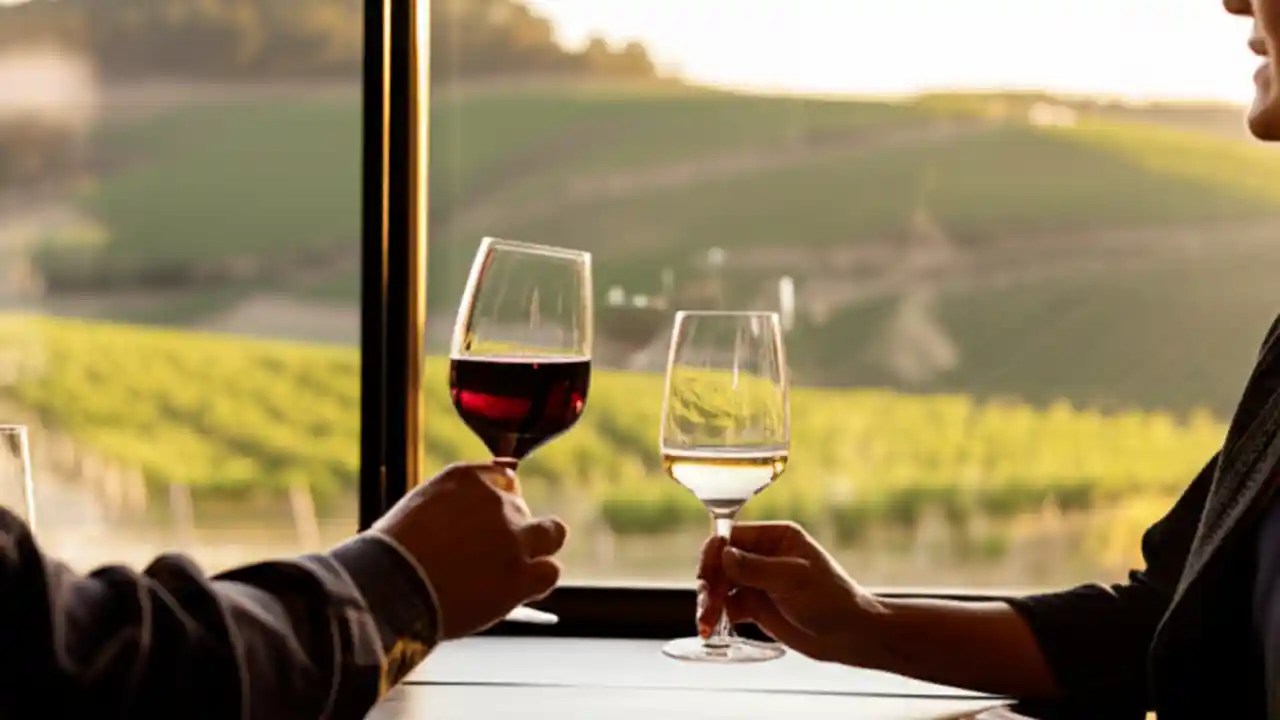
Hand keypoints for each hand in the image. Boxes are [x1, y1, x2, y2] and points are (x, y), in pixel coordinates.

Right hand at [374, 463, 566, 639]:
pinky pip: (549, 571)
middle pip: (521, 509)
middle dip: (509, 530)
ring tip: (516, 568)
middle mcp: (497, 500)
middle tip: (486, 557)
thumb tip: (482, 502)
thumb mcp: (418, 508)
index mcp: (467, 478)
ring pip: (552, 533)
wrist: (389, 587)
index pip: (503, 480)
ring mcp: (513, 537)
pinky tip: (520, 590)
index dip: (498, 505)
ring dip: (538, 548)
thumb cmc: (391, 553)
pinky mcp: (521, 575)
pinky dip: (538, 580)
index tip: (486, 524)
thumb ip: (453, 500)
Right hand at [697, 522, 883, 663]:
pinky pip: (725, 606)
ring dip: (708, 602)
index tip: (708, 574)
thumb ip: (755, 568)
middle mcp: (762, 555)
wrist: (849, 636)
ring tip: (706, 624)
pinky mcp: (753, 606)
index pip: (732, 536)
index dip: (715, 553)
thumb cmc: (831, 600)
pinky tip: (711, 629)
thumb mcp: (793, 579)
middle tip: (707, 606)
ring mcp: (756, 581)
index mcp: (775, 537)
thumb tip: (722, 554)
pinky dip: (715, 616)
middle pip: (719, 561)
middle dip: (709, 582)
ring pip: (718, 585)